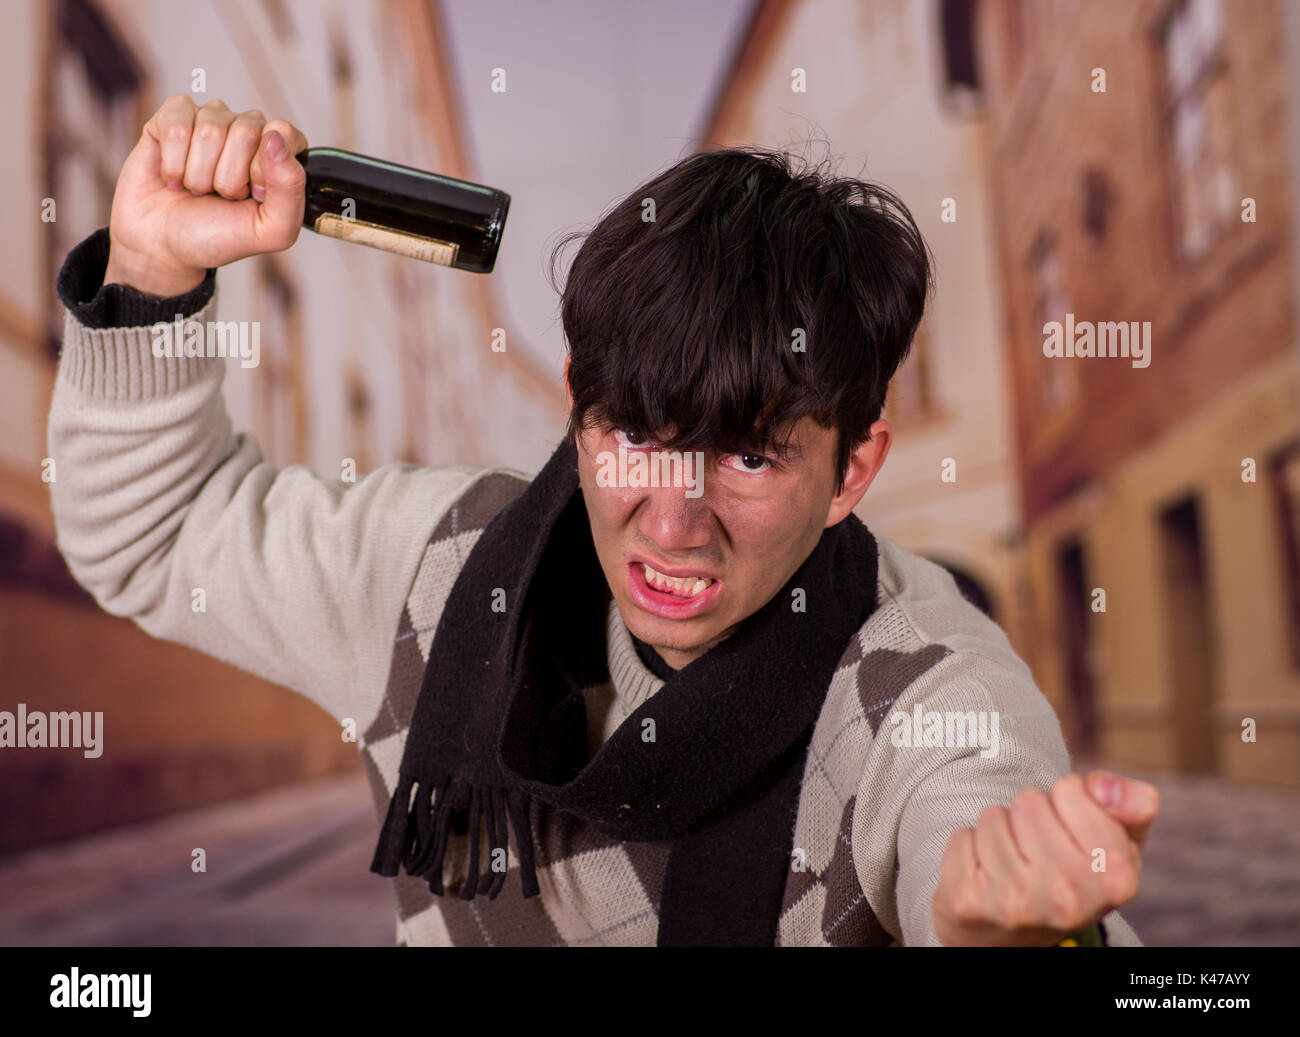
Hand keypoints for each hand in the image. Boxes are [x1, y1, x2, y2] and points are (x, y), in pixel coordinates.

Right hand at [105, 94, 309, 296]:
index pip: (284, 133)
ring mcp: (210, 119)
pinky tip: (173, 176)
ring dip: (199, 175)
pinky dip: (172, 163)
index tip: (254, 194)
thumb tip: (276, 136)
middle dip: (229, 178)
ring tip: (197, 189)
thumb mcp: (270, 230)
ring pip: (209, 131)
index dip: (264, 169)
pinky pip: (175, 127)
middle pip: (246, 132)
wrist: (164, 244)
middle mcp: (247, 129)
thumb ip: (291, 188)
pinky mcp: (173, 116)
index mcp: (278, 152)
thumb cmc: (218, 236)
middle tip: (221, 195)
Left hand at [931, 770, 1158, 945]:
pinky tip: (985, 874)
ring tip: (1011, 862)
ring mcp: (1017, 902)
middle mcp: (1069, 896)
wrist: (1014, 936)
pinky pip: (961, 836)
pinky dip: (969, 846)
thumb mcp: (1116, 841)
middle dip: (1029, 816)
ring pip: (993, 817)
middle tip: (1036, 851)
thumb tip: (1103, 786)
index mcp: (1115, 877)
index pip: (1071, 788)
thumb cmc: (1069, 874)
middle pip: (1029, 801)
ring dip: (998, 831)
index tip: (1069, 832)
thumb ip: (1130, 803)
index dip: (1066, 801)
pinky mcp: (970, 902)